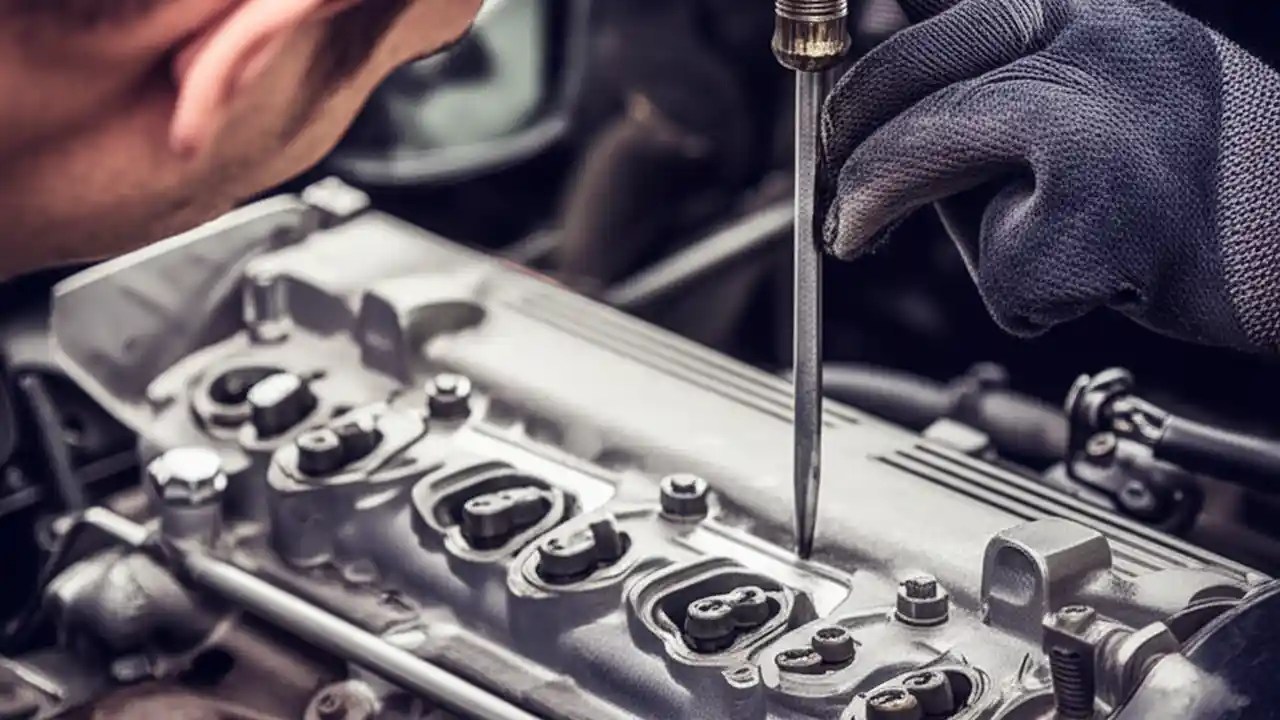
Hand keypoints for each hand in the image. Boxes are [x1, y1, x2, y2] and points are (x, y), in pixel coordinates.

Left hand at [821, 0, 1279, 351]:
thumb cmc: (1204, 181)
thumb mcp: (1105, 92)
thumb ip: (999, 92)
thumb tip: (880, 122)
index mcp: (1089, 9)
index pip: (938, 24)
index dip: (865, 82)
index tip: (833, 126)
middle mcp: (1101, 44)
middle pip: (913, 75)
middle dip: (850, 148)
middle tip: (839, 207)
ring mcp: (1104, 124)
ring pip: (932, 155)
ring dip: (895, 207)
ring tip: (926, 239)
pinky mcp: (1104, 216)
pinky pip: (1004, 269)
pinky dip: (1025, 297)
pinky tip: (1091, 280)